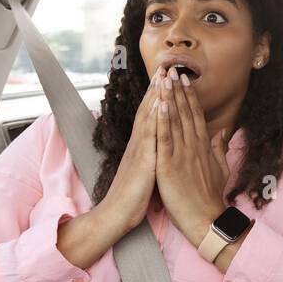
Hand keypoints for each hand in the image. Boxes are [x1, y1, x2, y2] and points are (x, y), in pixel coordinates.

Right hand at [97, 66, 161, 233]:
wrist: (116, 215)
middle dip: (157, 88)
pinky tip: (160, 103)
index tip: (166, 78)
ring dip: (156, 95)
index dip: (159, 96)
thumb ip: (152, 157)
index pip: (151, 116)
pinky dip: (155, 117)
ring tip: (163, 76)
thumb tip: (160, 147)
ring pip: (148, 117)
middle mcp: (139, 144)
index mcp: (142, 147)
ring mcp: (139, 150)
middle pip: (149, 110)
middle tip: (165, 66)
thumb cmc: (132, 197)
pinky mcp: (142, 161)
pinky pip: (150, 136)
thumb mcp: (147, 172)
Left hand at [155, 65, 230, 246]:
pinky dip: (162, 121)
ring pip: (175, 121)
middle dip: (179, 90)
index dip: (190, 96)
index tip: (185, 79)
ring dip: (170, 98)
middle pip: (186, 113)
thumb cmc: (210, 197)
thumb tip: (222, 133)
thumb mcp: (220, 170)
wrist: (205, 219)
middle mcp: (194, 146)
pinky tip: (161, 104)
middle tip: (174, 69)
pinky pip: (165, 139)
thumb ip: (219, 149)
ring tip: (166, 79)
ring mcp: (182, 155)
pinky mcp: (169, 165)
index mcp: (203, 147)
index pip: (196, 116)